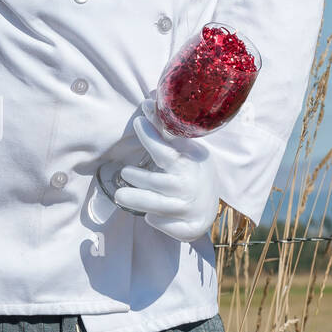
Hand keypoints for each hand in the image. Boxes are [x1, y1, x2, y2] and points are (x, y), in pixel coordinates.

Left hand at [113, 102, 219, 241]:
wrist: (212, 209)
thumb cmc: (192, 174)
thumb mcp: (186, 153)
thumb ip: (165, 136)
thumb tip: (146, 104)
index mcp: (189, 163)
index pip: (167, 149)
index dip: (150, 136)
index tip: (138, 120)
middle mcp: (189, 185)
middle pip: (159, 182)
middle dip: (139, 178)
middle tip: (124, 172)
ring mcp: (189, 207)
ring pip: (158, 206)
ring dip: (138, 199)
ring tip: (120, 194)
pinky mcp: (188, 227)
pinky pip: (166, 224)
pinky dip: (158, 221)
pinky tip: (151, 216)